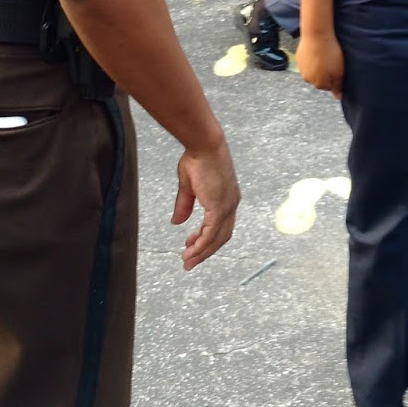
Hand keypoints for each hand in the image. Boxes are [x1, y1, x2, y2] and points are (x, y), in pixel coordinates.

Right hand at [172, 135, 239, 269]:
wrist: (204, 145)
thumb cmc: (197, 158)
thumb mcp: (188, 186)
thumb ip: (184, 205)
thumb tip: (176, 222)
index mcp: (227, 198)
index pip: (219, 226)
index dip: (205, 238)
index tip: (190, 245)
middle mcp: (231, 204)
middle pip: (221, 236)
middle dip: (204, 251)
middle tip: (189, 260)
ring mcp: (227, 207)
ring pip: (216, 239)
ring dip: (201, 252)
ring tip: (187, 261)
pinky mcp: (220, 208)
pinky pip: (210, 233)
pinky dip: (201, 245)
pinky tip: (190, 251)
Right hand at [296, 29, 344, 98]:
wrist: (316, 34)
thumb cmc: (330, 53)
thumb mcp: (339, 71)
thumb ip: (338, 86)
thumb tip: (338, 97)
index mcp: (319, 84)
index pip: (328, 87)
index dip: (334, 78)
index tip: (338, 69)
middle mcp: (308, 79)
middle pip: (319, 80)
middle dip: (325, 73)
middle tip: (331, 61)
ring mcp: (301, 69)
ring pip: (312, 71)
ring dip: (317, 66)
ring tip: (324, 55)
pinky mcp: (298, 58)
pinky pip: (306, 61)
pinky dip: (311, 58)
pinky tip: (317, 51)